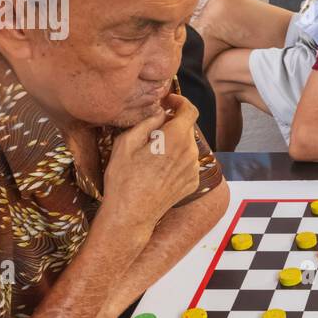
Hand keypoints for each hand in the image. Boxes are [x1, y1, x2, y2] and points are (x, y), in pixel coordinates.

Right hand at [99, 94, 202, 236]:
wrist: (131, 215)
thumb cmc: (124, 179)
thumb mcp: (126, 143)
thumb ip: (147, 122)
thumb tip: (159, 112)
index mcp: (176, 139)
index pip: (190, 110)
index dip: (180, 102)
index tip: (168, 102)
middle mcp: (190, 153)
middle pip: (187, 128)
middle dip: (172, 124)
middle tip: (151, 130)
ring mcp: (193, 169)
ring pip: (187, 146)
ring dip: (174, 143)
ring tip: (151, 152)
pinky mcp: (192, 183)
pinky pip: (187, 162)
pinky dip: (176, 159)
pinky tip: (157, 168)